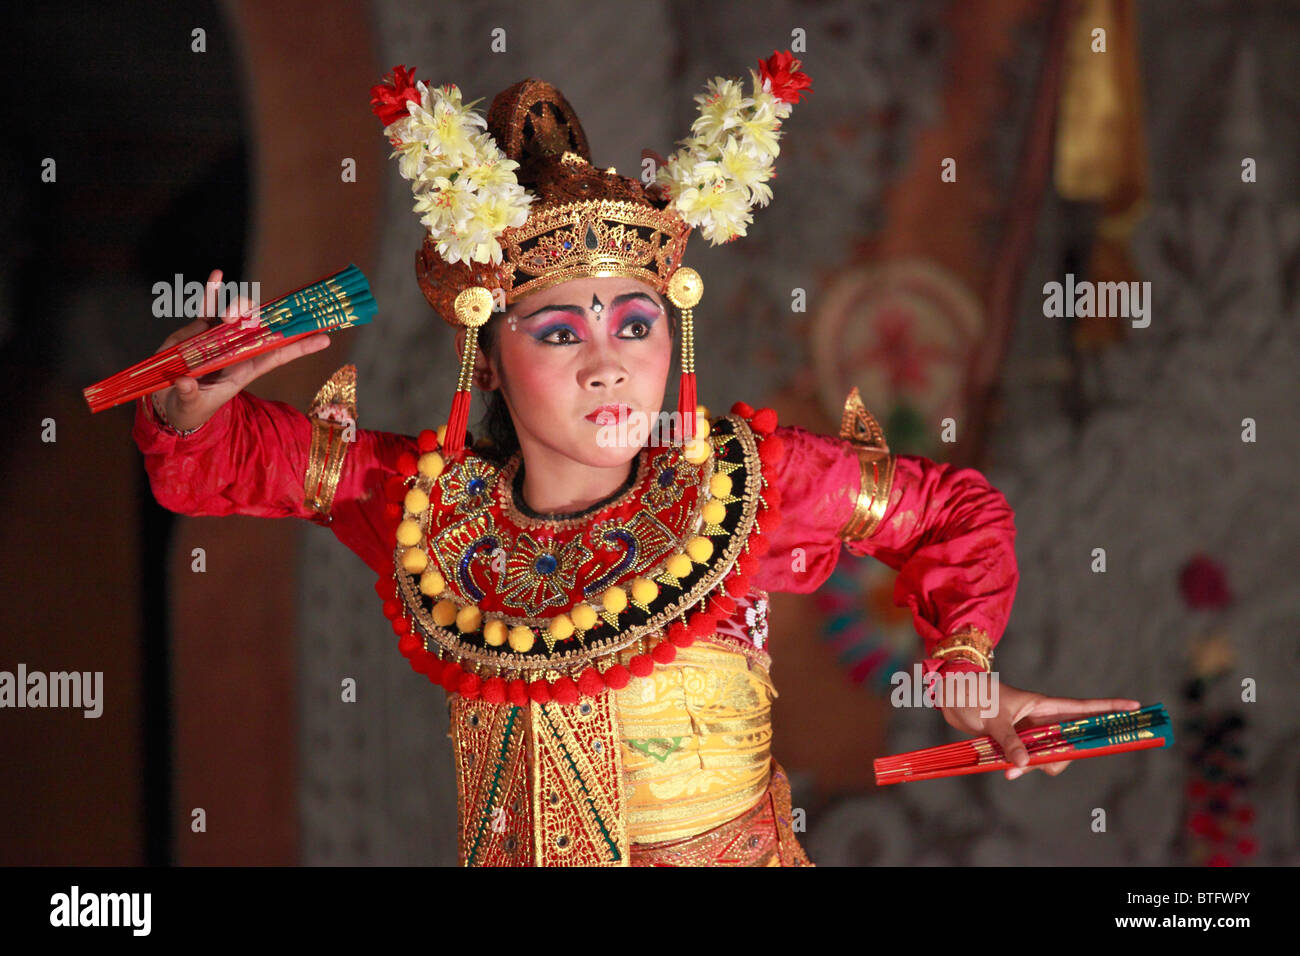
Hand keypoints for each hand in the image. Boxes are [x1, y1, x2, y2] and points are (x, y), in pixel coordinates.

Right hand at [148, 268, 330, 430]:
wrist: (171, 403)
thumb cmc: (190, 409)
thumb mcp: (191, 407)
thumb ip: (189, 396)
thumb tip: (184, 383)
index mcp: (244, 370)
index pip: (277, 356)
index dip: (301, 347)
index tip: (325, 338)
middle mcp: (237, 350)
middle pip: (259, 329)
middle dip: (257, 320)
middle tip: (239, 321)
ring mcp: (219, 337)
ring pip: (238, 315)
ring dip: (236, 309)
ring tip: (228, 315)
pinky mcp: (199, 330)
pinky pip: (208, 307)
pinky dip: (213, 291)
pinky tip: (218, 275)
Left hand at [936, 679, 1141, 779]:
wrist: (952, 695)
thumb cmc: (975, 695)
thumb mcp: (995, 717)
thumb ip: (1011, 741)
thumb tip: (1025, 765)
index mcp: (1045, 706)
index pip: (1084, 708)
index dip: (1110, 709)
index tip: (1136, 707)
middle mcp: (1042, 720)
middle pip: (1069, 744)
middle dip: (1060, 758)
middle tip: (1037, 764)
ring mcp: (1029, 732)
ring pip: (1049, 757)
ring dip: (1036, 767)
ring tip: (1011, 769)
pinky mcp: (1014, 742)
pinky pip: (1029, 761)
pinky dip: (1021, 768)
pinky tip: (1007, 771)